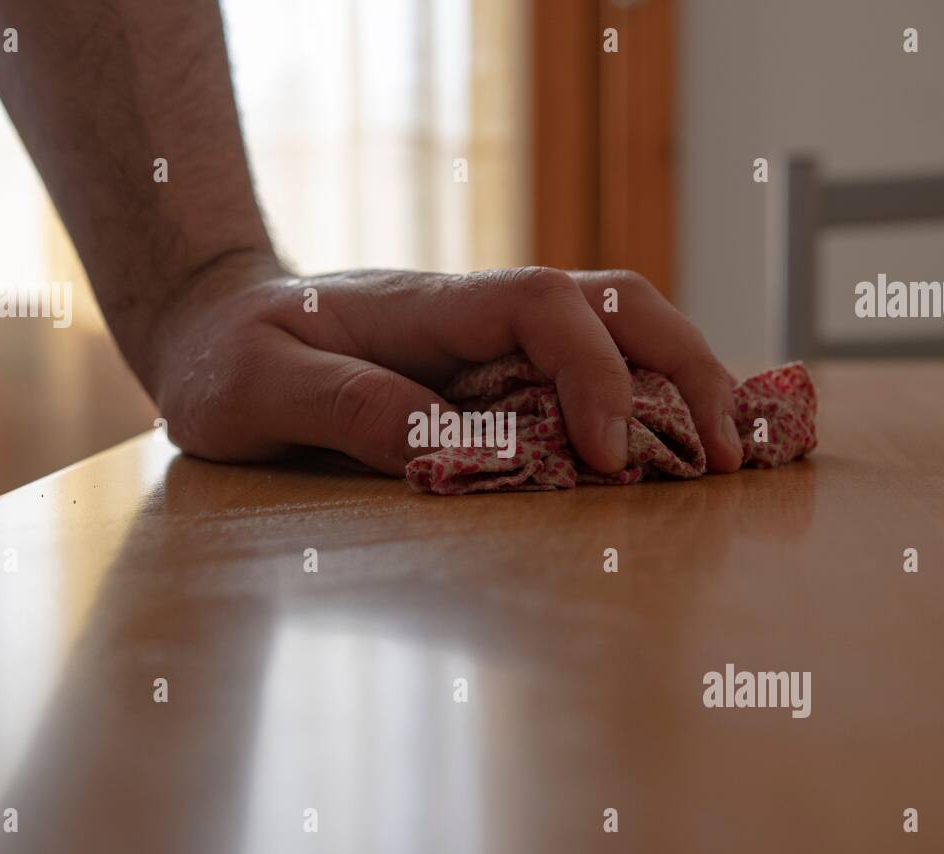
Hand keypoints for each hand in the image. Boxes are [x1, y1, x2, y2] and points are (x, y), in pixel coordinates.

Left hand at [150, 260, 744, 477]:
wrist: (216, 329)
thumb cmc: (230, 357)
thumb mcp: (260, 388)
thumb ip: (345, 407)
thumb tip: (454, 449)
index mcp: (430, 306)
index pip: (545, 308)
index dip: (594, 373)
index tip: (608, 459)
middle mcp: (478, 315)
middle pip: (614, 305)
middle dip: (683, 368)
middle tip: (723, 455)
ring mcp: (492, 344)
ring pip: (619, 336)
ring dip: (682, 384)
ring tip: (727, 457)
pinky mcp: (494, 378)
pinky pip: (588, 377)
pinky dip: (646, 406)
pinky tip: (676, 450)